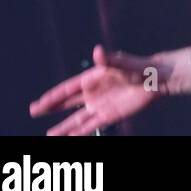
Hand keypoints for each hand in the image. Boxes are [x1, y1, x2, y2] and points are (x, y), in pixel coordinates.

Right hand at [28, 44, 161, 135]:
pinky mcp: (110, 115)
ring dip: (64, 128)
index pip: (66, 90)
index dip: (52, 97)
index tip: (38, 104)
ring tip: (49, 136)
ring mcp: (100, 105)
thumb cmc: (139, 67)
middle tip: (34, 110)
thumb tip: (97, 50)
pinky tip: (70, 139)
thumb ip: (109, 60)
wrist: (156, 79)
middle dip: (50, 107)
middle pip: (67, 103)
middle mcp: (93, 93)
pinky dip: (80, 133)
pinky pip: (92, 126)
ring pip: (77, 119)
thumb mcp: (123, 63)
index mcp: (92, 79)